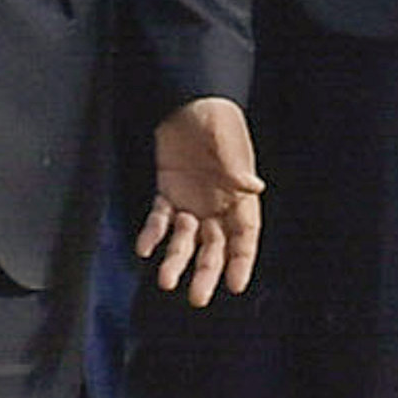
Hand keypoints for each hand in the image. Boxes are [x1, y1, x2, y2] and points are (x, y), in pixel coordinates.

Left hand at [142, 97, 265, 304]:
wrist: (187, 99)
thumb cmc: (216, 117)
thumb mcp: (227, 139)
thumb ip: (235, 165)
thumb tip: (253, 187)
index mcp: (240, 196)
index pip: (246, 235)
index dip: (242, 260)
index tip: (236, 285)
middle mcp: (217, 206)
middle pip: (214, 248)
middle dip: (207, 273)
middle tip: (198, 298)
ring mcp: (191, 202)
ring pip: (185, 241)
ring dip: (176, 260)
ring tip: (165, 280)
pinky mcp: (167, 193)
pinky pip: (159, 219)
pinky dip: (152, 233)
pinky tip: (144, 248)